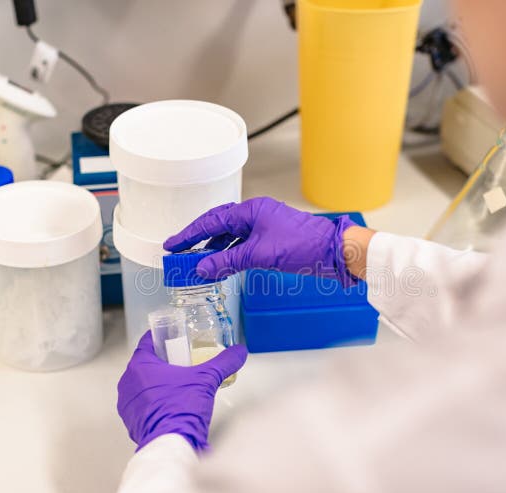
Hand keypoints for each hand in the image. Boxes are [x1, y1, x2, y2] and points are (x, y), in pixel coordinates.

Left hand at [117, 331, 247, 452]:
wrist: (172, 444)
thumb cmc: (182, 408)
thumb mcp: (208, 379)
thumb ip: (224, 362)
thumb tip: (239, 351)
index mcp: (140, 365)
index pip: (148, 342)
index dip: (163, 338)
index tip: (175, 339)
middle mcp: (128, 382)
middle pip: (146, 364)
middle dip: (163, 362)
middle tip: (183, 363)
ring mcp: (127, 404)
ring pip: (143, 385)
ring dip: (157, 383)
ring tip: (179, 386)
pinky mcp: (131, 421)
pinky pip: (142, 404)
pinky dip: (155, 401)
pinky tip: (172, 405)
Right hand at [163, 197, 358, 285]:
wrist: (334, 252)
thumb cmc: (303, 246)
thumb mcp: (260, 255)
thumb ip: (228, 262)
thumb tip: (202, 269)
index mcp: (251, 210)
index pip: (211, 221)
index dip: (189, 234)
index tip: (171, 245)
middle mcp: (255, 215)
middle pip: (219, 227)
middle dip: (198, 241)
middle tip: (180, 255)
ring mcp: (264, 228)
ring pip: (231, 238)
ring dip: (214, 251)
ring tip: (197, 265)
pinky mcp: (272, 241)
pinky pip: (243, 246)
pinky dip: (230, 256)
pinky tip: (222, 267)